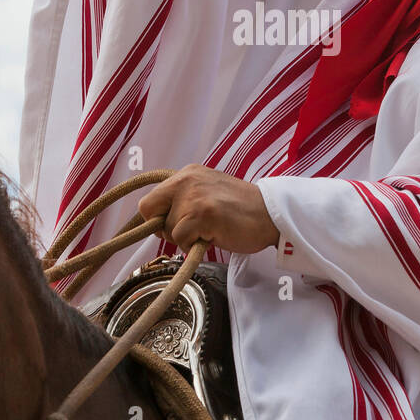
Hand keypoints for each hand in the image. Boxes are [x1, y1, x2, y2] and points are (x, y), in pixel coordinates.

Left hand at [136, 165, 280, 255]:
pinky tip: (213, 236)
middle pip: (149, 211)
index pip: (149, 199)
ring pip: (167, 230)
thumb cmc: (240, 210)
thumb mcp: (207, 192)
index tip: (177, 223)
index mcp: (187, 174)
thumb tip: (157, 219)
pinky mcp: (202, 214)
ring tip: (210, 231)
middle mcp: (186, 180)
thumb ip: (184, 198)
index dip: (158, 217)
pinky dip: (194, 246)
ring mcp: (194, 196)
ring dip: (185, 238)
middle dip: (165, 227)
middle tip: (191, 230)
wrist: (271, 214)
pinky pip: (180, 239)